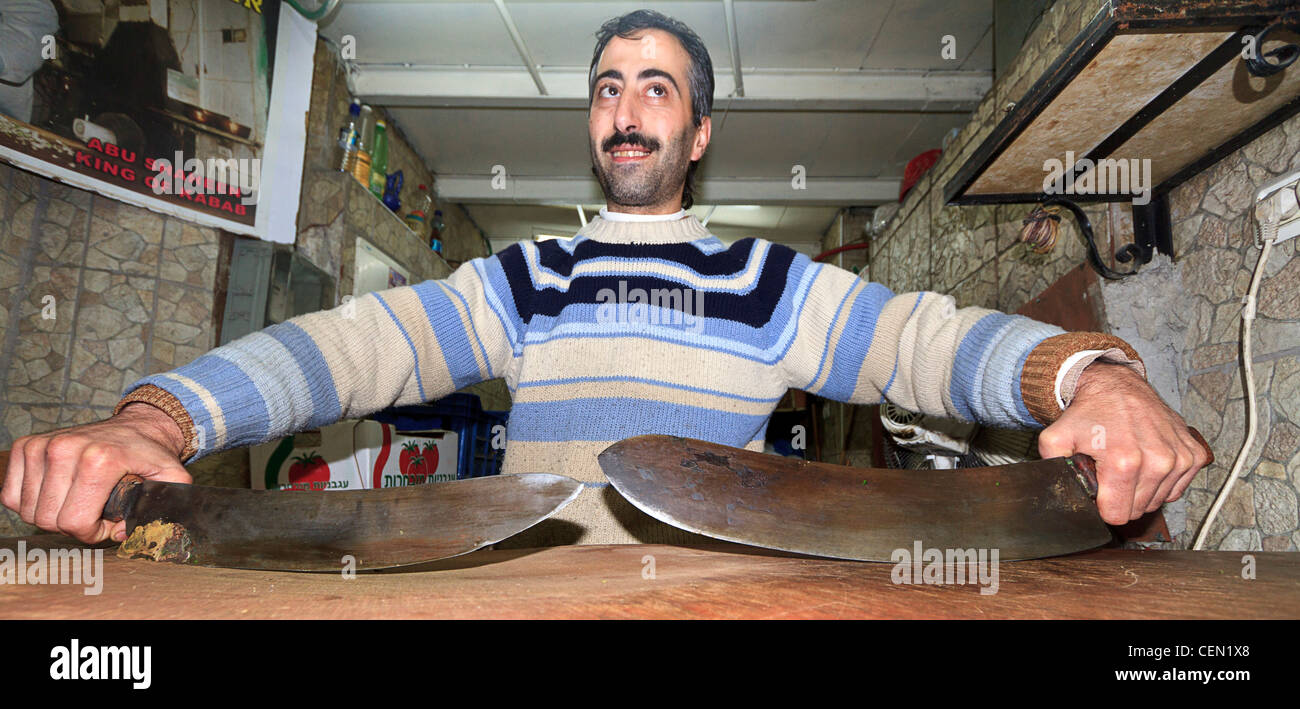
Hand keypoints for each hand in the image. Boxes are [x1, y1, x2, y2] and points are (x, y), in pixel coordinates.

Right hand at [1, 404, 190, 543]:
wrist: (135, 425)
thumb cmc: (148, 456)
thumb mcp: (172, 478)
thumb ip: (163, 507)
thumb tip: (123, 532)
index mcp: (98, 460)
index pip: (74, 522)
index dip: (91, 533)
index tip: (107, 524)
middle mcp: (64, 450)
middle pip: (49, 520)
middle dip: (73, 526)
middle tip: (94, 513)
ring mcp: (41, 446)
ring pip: (28, 511)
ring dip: (52, 515)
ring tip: (78, 502)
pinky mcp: (25, 446)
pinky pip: (10, 496)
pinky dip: (30, 503)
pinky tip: (56, 495)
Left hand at [1036, 362, 1210, 524]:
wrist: (1116, 385)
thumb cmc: (1090, 412)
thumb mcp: (1057, 437)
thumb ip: (1051, 466)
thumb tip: (1052, 488)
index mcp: (1124, 463)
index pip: (1117, 515)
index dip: (1104, 507)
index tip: (1099, 491)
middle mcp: (1158, 462)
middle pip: (1137, 510)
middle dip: (1121, 497)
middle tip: (1110, 472)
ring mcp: (1179, 459)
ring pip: (1157, 501)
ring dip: (1141, 489)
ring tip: (1128, 463)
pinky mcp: (1193, 455)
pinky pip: (1176, 489)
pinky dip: (1161, 481)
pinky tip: (1147, 461)